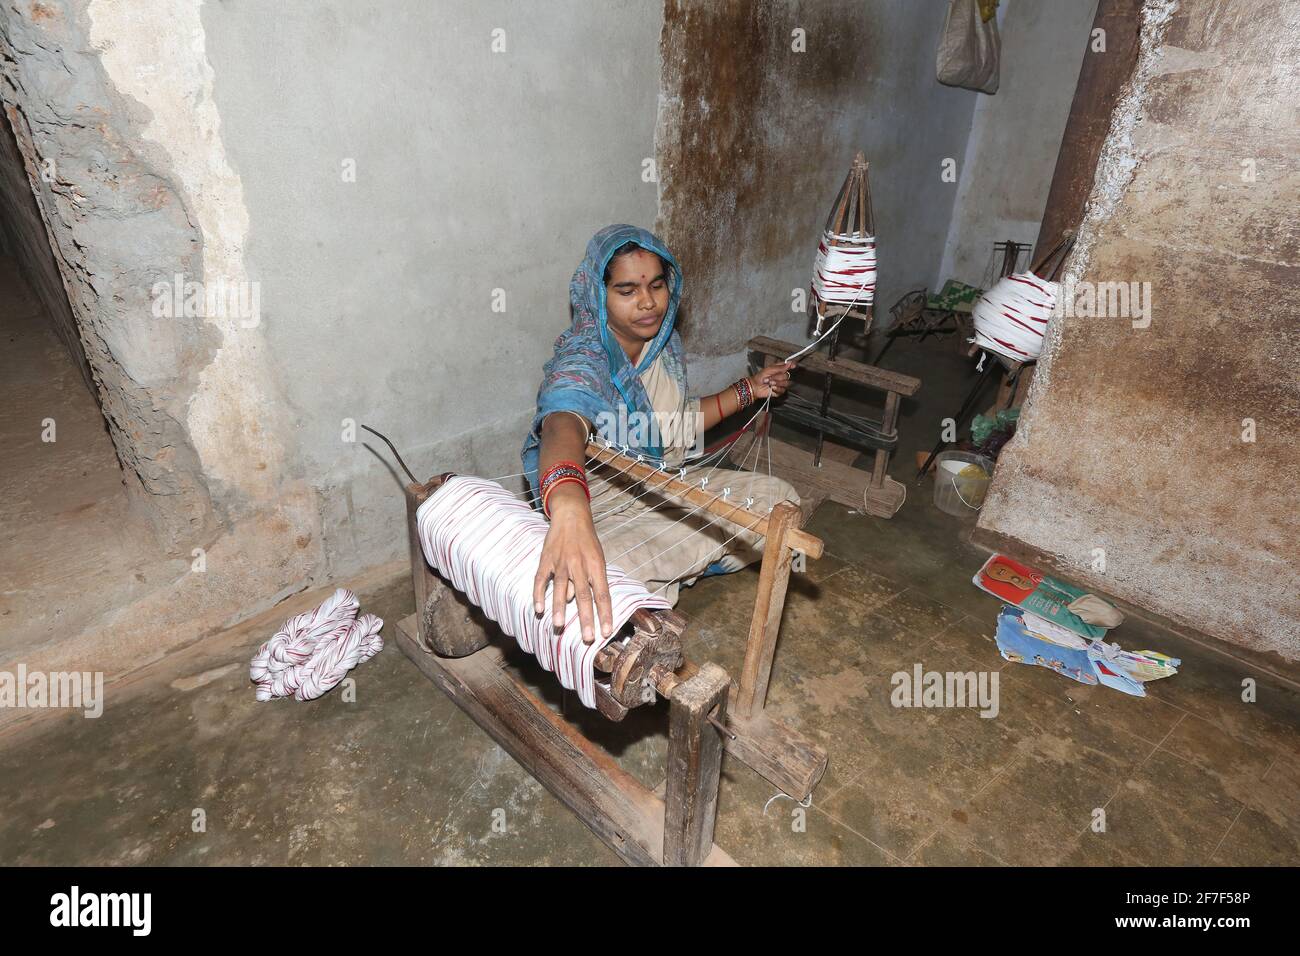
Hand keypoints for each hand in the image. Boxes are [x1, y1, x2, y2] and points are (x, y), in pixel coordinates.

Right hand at [532, 488, 613, 644]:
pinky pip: (541, 580)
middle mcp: (579, 565)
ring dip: (559, 609)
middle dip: (586, 618)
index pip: (602, 594)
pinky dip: (539, 594)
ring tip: (559, 626)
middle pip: (583, 595)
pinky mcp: (546, 559)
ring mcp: (561, 562)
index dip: (605, 614)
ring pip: (560, 589)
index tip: (606, 632)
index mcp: (596, 565)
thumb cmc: (588, 540)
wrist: (572, 515)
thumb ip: (589, 580)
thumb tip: (573, 601)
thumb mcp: (596, 557)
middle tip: (588, 638)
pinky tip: (538, 609)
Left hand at [749, 361, 796, 399]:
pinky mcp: (779, 391)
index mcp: (779, 369)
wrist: (755, 386)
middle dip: (777, 377)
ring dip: (777, 383)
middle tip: (769, 377)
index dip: (792, 365)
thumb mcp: (769, 369)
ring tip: (769, 383)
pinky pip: (783, 390)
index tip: (793, 365)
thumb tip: (789, 363)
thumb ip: (780, 367)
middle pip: (787, 376)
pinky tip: (772, 388)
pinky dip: (776, 389)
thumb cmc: (760, 377)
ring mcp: (781, 384)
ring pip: (786, 383)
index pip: (788, 366)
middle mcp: (781, 376)